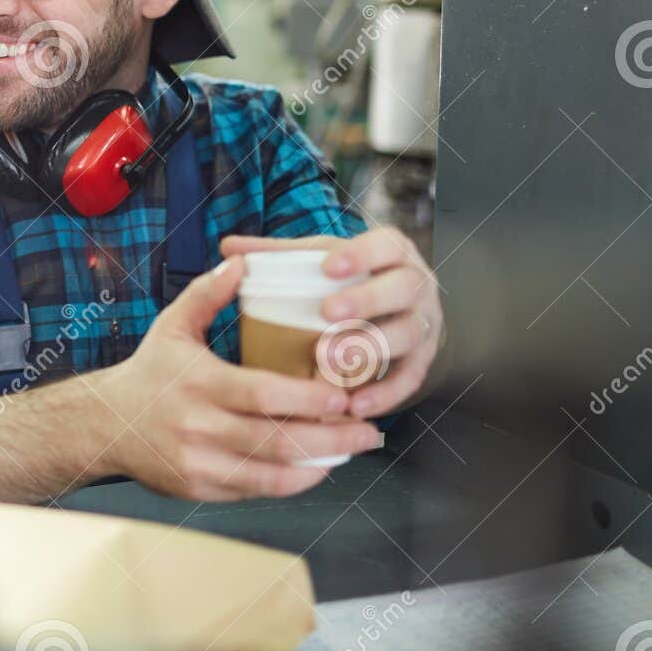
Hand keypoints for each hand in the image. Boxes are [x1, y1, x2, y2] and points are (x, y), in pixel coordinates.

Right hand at [101, 258, 383, 501]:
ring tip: (352, 448)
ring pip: (271, 473)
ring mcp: (198, 462)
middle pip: (277, 440)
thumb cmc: (149, 372)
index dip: (308, 399)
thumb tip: (242, 263)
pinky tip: (317, 466)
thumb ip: (208, 293)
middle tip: (368, 429)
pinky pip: (255, 491)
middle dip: (331, 437)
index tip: (344, 396)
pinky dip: (292, 481)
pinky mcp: (199, 488)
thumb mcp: (172, 325)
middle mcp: (198, 427)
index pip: (263, 395)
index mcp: (198, 382)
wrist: (105, 424)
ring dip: (320, 463)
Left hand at [219, 227, 444, 418]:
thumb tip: (228, 247)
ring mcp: (423, 325)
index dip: (361, 255)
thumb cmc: (350, 280)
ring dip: (370, 348)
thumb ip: (280, 252)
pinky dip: (384, 394)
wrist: (399, 312)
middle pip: (402, 290)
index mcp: (392, 252)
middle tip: (327, 315)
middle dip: (366, 301)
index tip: (328, 268)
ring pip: (407, 335)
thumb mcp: (323, 259)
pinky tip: (356, 405)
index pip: (386, 245)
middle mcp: (416, 286)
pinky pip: (409, 380)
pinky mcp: (422, 363)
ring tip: (329, 360)